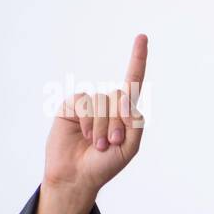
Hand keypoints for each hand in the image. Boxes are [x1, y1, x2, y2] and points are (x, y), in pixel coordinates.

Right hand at [43, 34, 147, 200]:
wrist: (78, 176)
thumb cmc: (105, 163)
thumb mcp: (129, 147)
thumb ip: (134, 122)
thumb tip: (124, 99)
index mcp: (124, 112)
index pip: (133, 81)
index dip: (137, 59)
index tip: (142, 37)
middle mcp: (107, 104)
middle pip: (120, 97)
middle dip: (117, 123)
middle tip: (110, 143)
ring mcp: (89, 104)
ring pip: (103, 101)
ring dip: (102, 127)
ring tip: (96, 144)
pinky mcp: (71, 106)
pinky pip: (84, 103)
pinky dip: (88, 121)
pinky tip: (85, 134)